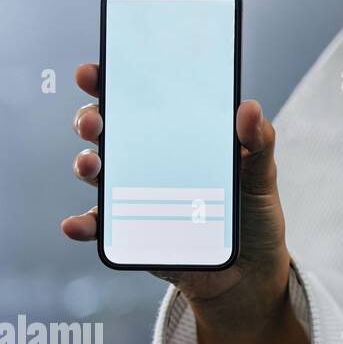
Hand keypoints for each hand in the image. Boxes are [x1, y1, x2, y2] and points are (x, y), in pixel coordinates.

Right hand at [62, 62, 291, 332]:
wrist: (249, 271)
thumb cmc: (253, 213)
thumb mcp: (262, 176)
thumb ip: (260, 142)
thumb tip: (250, 108)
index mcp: (178, 135)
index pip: (140, 100)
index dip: (112, 81)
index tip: (95, 71)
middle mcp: (149, 158)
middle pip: (108, 130)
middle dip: (91, 119)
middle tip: (95, 121)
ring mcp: (134, 194)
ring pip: (97, 171)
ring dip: (85, 163)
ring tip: (91, 165)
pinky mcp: (131, 231)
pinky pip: (99, 225)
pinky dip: (83, 224)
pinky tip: (78, 224)